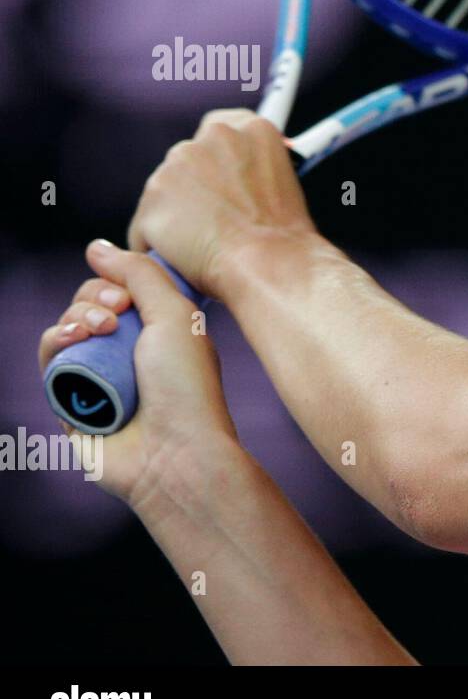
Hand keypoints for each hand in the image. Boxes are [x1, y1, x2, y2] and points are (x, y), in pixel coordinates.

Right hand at [38, 241, 239, 504]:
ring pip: (68, 327)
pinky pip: (51, 360)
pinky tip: (71, 338)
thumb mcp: (175, 315)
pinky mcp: (72, 400)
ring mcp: (101, 376)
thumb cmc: (186, 386)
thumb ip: (138, 274)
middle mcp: (130, 353)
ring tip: (97, 328)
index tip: (128, 293)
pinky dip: (55, 340)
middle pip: (91, 305)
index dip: (117, 282)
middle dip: (94, 297)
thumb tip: (96, 246)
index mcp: (161, 332)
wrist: (176, 452)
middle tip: (115, 314)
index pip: (124, 290)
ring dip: (76, 315)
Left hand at [127, 109, 316, 299]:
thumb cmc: (283, 238)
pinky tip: (182, 261)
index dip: (217, 161)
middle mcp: (213, 138)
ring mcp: (178, 166)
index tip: (221, 183)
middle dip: (193, 189)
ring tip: (202, 246)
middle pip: (187, 160)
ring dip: (175, 216)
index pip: (218, 129)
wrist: (269, 263)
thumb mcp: (284, 185)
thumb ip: (253, 169)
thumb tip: (235, 183)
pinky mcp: (152, 201)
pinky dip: (157, 245)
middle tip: (216, 223)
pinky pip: (145, 228)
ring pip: (164, 194)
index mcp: (252, 129)